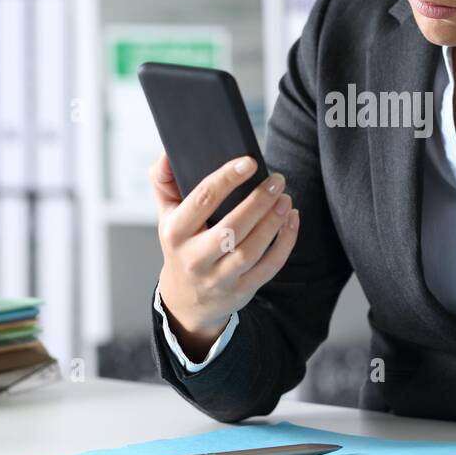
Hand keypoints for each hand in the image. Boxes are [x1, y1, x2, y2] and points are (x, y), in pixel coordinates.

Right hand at [151, 152, 298, 339]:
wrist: (186, 301)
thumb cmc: (181, 246)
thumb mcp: (166, 216)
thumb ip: (164, 182)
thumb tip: (168, 153)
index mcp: (175, 232)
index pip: (202, 200)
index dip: (227, 178)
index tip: (249, 162)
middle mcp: (195, 258)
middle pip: (231, 228)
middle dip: (258, 201)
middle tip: (277, 179)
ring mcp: (218, 278)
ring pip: (251, 250)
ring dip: (273, 222)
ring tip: (285, 198)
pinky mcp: (241, 290)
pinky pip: (268, 266)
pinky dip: (285, 242)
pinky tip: (291, 219)